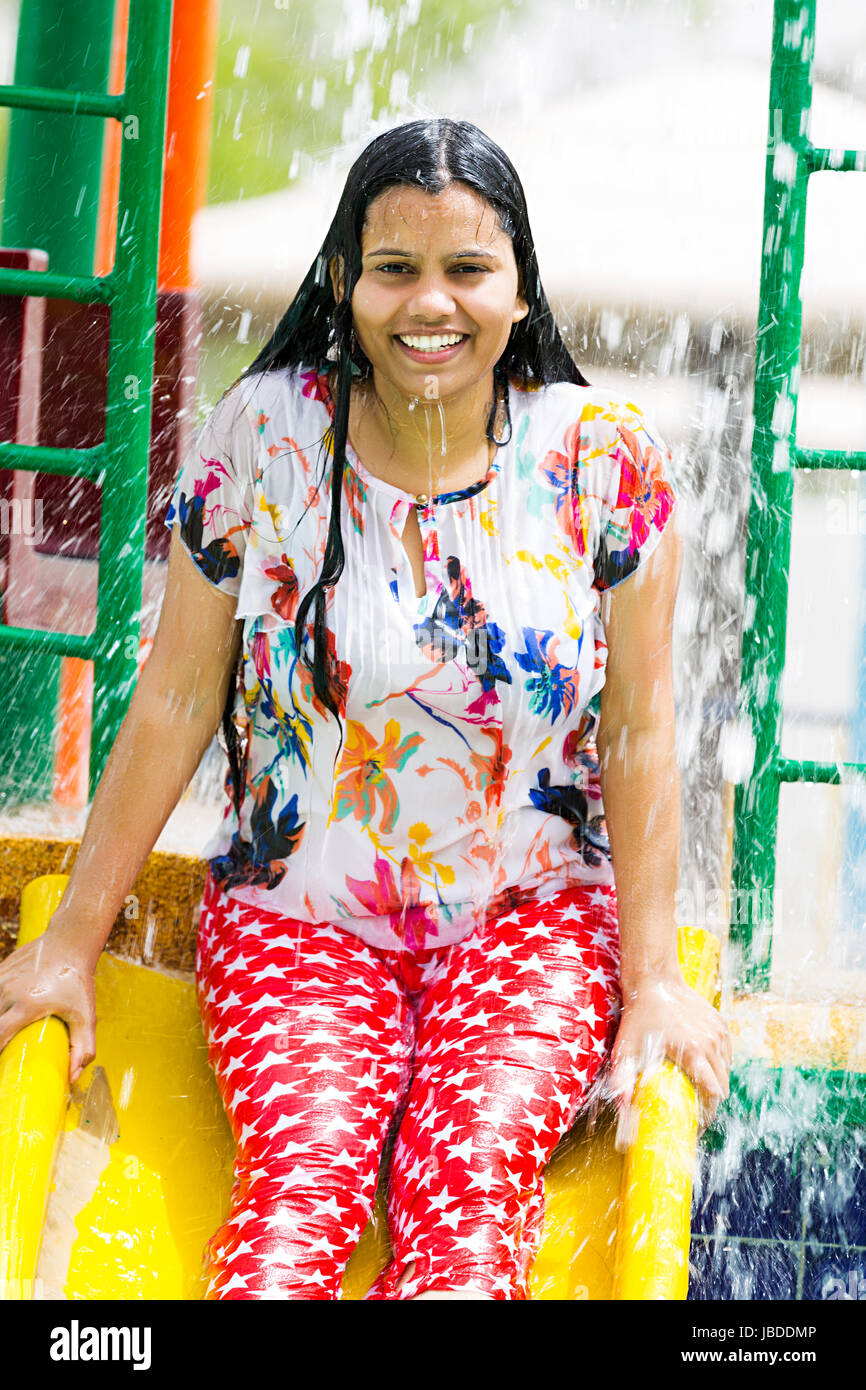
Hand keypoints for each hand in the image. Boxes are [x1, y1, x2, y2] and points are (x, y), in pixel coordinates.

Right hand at [0, 931, 95, 1085]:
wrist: (70, 941)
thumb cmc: (78, 979)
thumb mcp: (86, 1014)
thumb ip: (83, 1047)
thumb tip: (72, 1078)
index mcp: (27, 1006)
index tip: (3, 1064)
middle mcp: (9, 992)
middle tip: (8, 1047)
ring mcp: (2, 979)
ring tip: (10, 1028)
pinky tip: (7, 1011)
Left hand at [606, 972, 730, 1151]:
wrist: (654, 981)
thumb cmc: (639, 1016)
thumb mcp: (626, 1050)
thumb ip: (622, 1082)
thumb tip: (622, 1112)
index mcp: (694, 1052)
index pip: (713, 1094)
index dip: (707, 1112)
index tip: (697, 1122)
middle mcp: (711, 1042)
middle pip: (723, 1085)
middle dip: (712, 1101)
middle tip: (696, 1109)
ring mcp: (719, 1032)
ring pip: (726, 1070)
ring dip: (716, 1081)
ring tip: (698, 1088)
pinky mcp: (721, 1024)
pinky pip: (726, 1053)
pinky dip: (718, 1063)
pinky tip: (702, 1066)